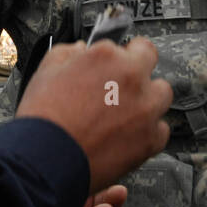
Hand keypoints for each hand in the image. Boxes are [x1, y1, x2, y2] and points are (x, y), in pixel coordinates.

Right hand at [17, 37, 171, 192]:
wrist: (46, 161)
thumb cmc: (44, 119)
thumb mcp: (46, 70)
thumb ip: (68, 52)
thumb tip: (79, 50)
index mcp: (109, 57)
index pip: (136, 45)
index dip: (130, 53)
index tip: (124, 61)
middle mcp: (133, 80)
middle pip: (152, 69)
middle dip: (140, 76)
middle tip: (121, 89)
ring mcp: (145, 110)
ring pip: (161, 98)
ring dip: (148, 101)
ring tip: (124, 114)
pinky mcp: (150, 140)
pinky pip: (161, 131)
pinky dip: (149, 133)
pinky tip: (128, 135)